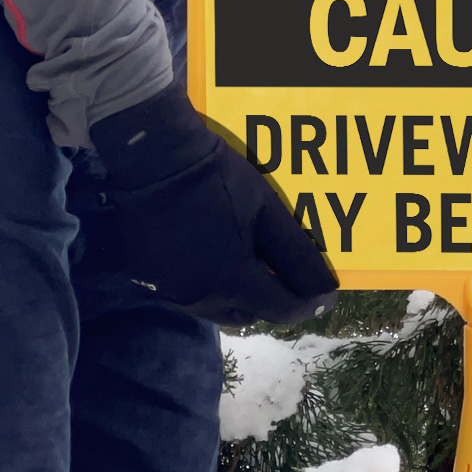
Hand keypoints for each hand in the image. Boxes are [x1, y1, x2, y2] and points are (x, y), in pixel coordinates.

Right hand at [89, 81, 337, 326]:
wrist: (152, 158)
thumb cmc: (216, 179)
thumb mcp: (266, 210)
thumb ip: (296, 254)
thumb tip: (323, 292)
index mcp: (231, 283)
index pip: (280, 310)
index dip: (307, 304)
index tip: (324, 294)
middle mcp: (198, 298)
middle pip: (245, 314)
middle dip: (268, 300)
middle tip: (280, 272)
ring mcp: (168, 291)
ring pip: (214, 308)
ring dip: (235, 293)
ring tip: (247, 262)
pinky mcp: (147, 279)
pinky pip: (187, 294)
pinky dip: (206, 282)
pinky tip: (210, 254)